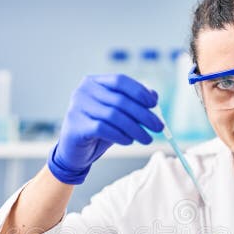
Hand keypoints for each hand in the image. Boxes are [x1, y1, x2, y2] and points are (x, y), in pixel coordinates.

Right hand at [48, 74, 163, 184]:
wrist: (74, 152)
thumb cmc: (98, 130)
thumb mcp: (118, 115)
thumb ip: (133, 103)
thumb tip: (154, 96)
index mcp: (93, 82)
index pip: (120, 80)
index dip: (139, 91)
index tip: (154, 105)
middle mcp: (83, 91)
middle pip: (119, 100)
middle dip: (143, 114)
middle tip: (158, 127)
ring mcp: (77, 108)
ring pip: (114, 116)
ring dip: (135, 128)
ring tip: (147, 139)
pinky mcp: (76, 126)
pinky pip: (104, 129)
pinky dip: (120, 136)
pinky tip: (129, 141)